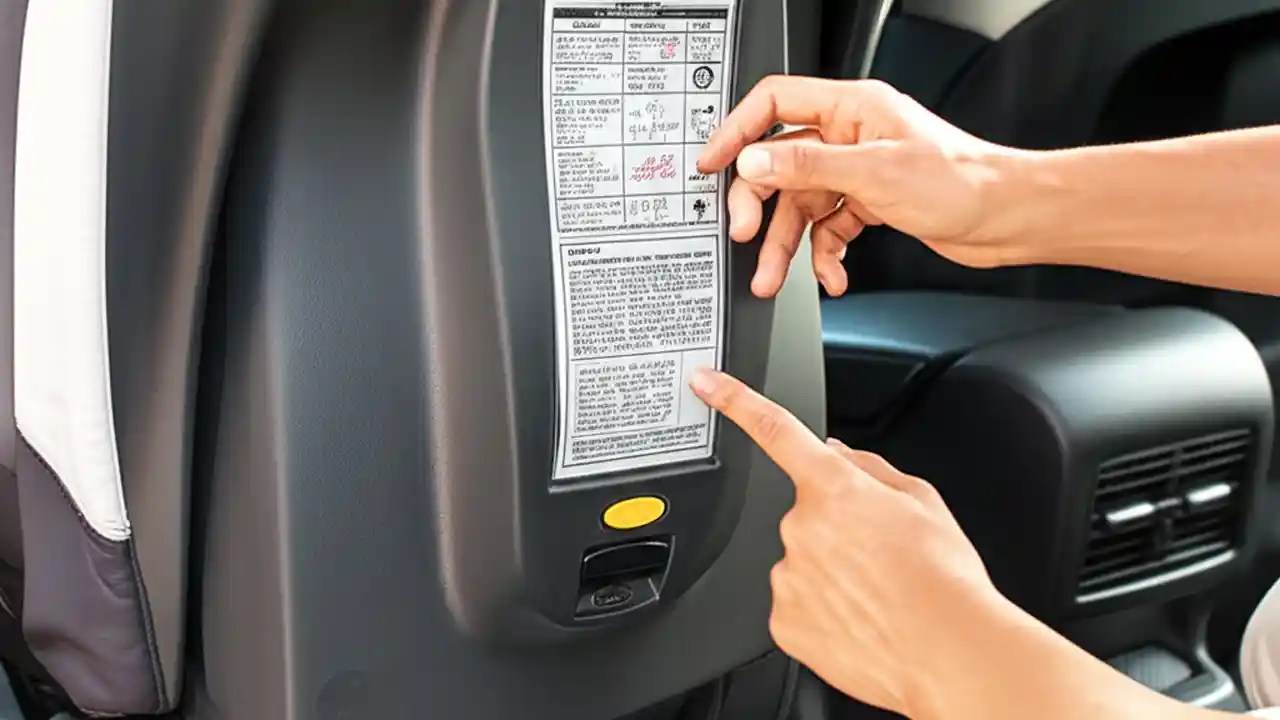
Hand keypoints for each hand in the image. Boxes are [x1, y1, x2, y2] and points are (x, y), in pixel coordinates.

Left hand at [689, 368, 1004, 715]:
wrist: (948, 652)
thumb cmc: (944, 580)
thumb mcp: (922, 500)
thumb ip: (869, 468)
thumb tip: (837, 453)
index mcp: (833, 486)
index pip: (774, 429)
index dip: (734, 400)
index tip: (705, 383)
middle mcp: (801, 526)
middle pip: (806, 516)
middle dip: (835, 530)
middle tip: (878, 558)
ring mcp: (787, 574)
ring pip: (802, 563)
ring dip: (830, 574)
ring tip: (876, 596)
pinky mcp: (783, 621)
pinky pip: (797, 605)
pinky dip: (823, 612)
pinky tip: (858, 620)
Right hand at [698, 77, 1021, 297]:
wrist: (1005, 219)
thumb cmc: (961, 183)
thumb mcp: (873, 173)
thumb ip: (807, 166)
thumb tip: (754, 162)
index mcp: (850, 108)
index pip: (774, 105)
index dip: (737, 132)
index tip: (713, 163)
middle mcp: (850, 136)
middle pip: (779, 164)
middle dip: (760, 205)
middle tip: (746, 236)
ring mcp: (857, 171)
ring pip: (801, 206)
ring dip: (788, 244)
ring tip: (774, 277)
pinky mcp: (868, 203)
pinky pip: (827, 228)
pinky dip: (824, 254)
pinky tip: (832, 274)